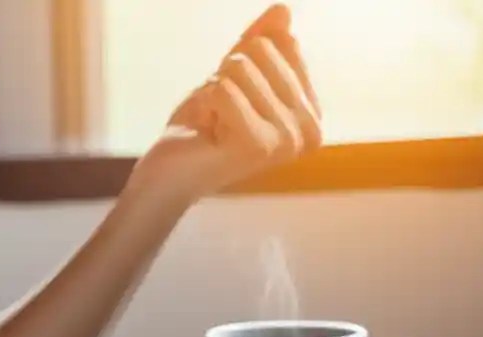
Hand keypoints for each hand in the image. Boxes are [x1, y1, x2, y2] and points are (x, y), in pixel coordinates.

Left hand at [128, 4, 322, 204]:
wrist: (170, 173)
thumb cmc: (203, 127)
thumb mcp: (233, 76)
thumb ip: (260, 43)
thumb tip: (283, 9)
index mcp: (312, 113)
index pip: (282, 43)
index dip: (243, 64)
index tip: (235, 100)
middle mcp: (310, 129)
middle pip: (262, 51)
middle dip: (227, 77)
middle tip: (220, 113)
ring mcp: (287, 140)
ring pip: (240, 67)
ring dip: (214, 92)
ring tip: (214, 123)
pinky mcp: (258, 146)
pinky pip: (223, 89)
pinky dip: (205, 104)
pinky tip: (208, 132)